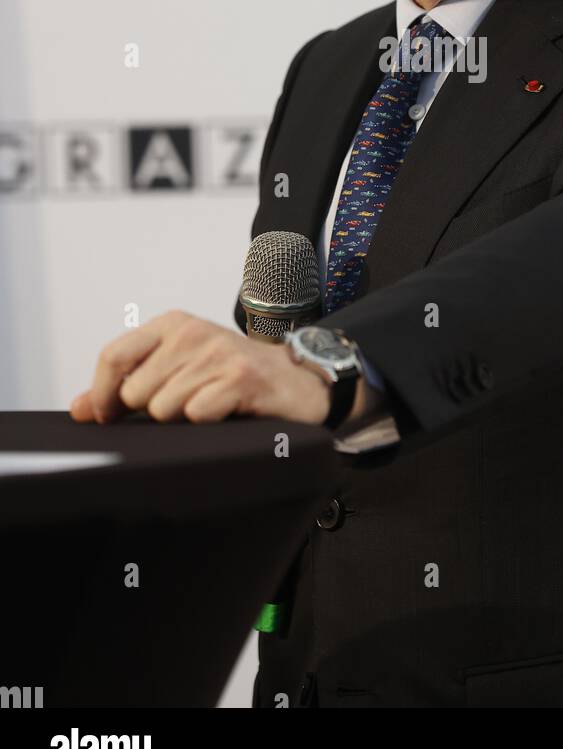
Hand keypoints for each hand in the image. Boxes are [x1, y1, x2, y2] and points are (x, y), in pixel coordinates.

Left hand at [69, 310, 335, 425]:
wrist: (296, 381)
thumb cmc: (231, 376)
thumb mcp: (178, 370)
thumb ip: (126, 387)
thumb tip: (79, 410)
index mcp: (172, 325)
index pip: (114, 356)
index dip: (102, 395)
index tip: (108, 417)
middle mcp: (192, 333)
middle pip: (136, 392)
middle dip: (152, 412)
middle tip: (184, 406)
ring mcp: (217, 354)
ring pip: (163, 409)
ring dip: (183, 420)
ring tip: (209, 407)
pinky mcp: (240, 378)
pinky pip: (196, 415)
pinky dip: (208, 423)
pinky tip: (226, 412)